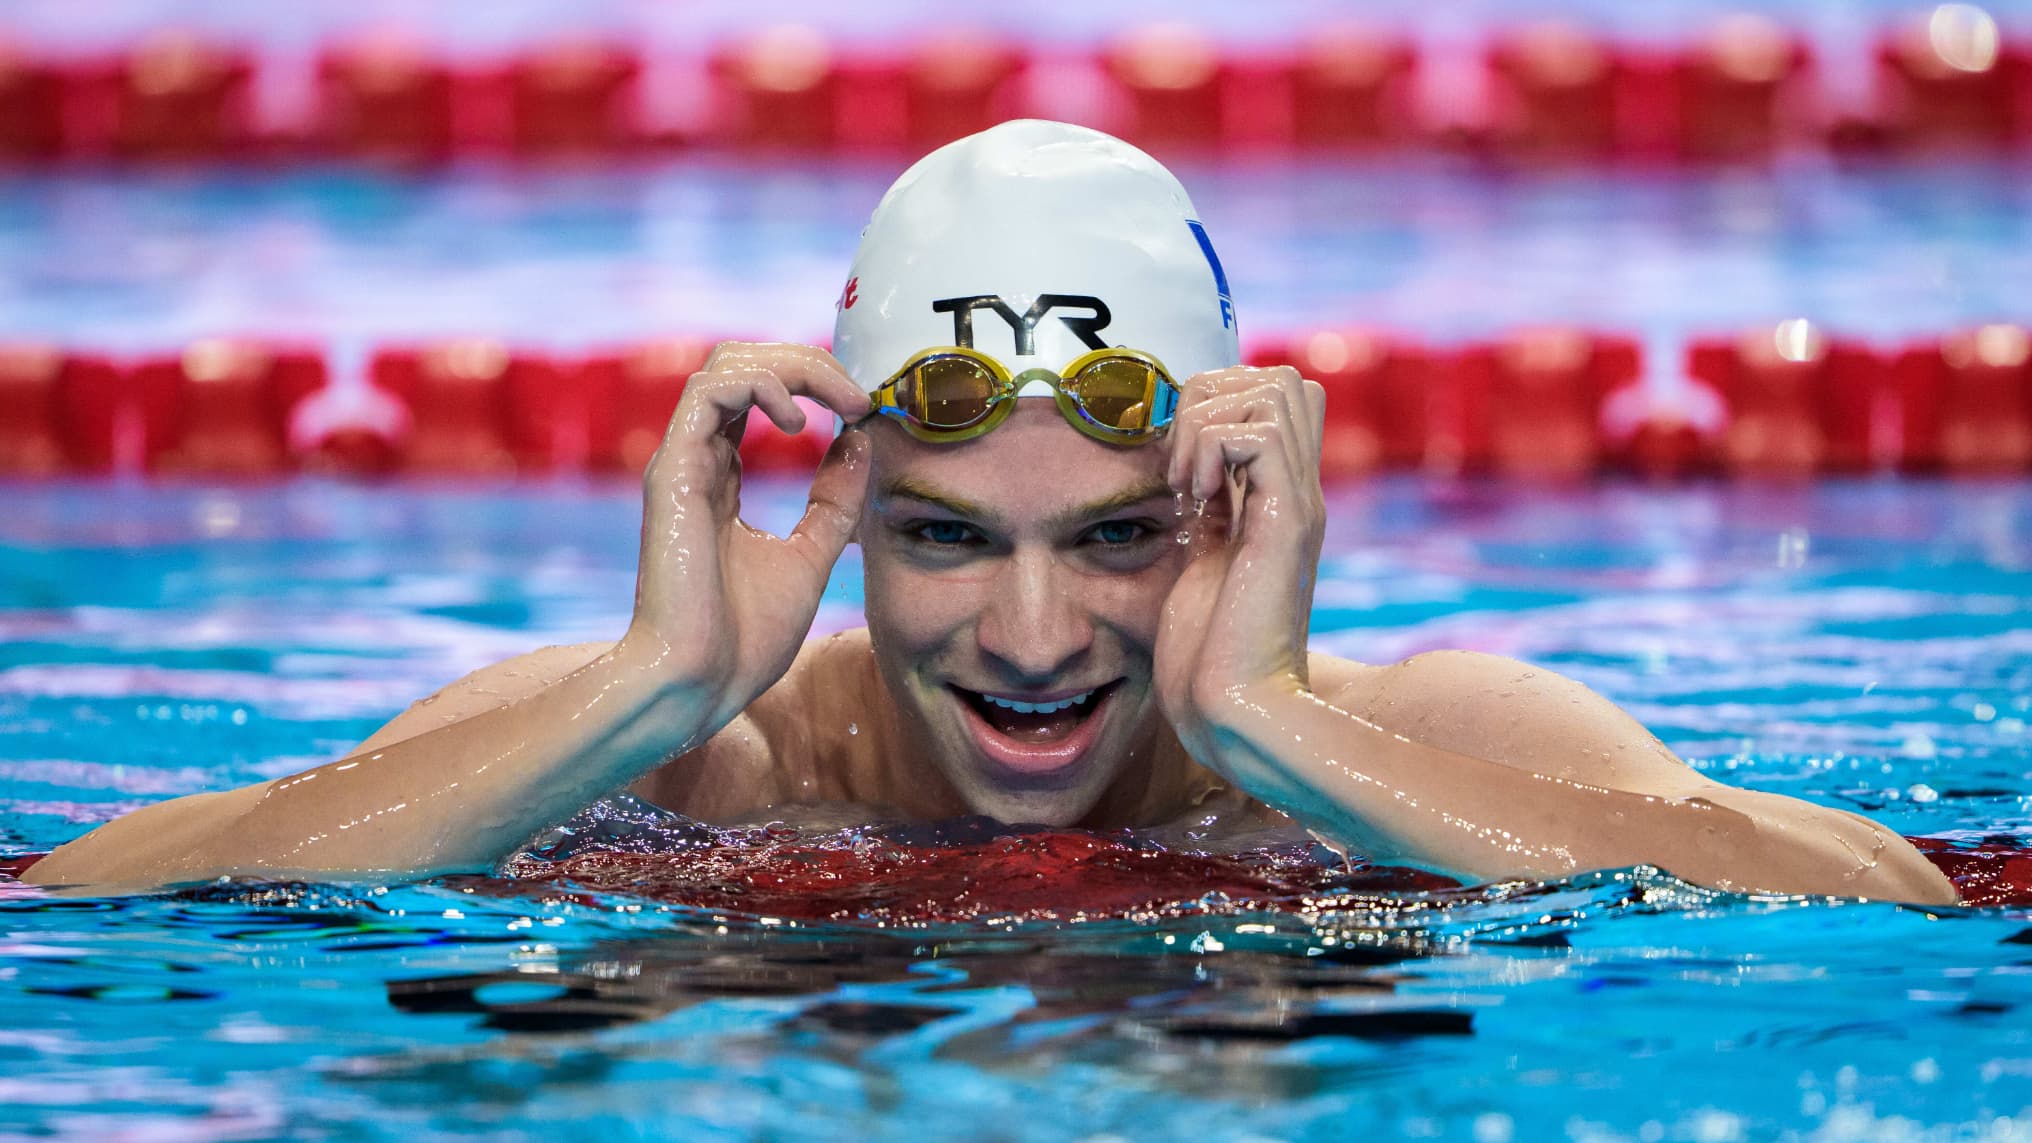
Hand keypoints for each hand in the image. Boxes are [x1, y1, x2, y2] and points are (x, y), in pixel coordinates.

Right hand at [625, 342, 872, 732]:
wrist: (697, 684)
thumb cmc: (743, 638)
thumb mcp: (810, 557)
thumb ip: (832, 501)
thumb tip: (859, 440)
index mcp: (721, 479)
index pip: (758, 396)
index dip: (813, 384)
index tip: (865, 409)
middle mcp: (698, 461)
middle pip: (743, 365)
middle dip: (809, 365)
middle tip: (859, 395)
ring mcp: (682, 462)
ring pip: (727, 365)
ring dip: (794, 367)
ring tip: (841, 399)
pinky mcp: (672, 471)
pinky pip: (710, 391)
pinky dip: (761, 385)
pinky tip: (797, 422)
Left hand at [1154, 366, 1327, 759]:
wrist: (1234, 710)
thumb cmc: (1210, 655)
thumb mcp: (1203, 561)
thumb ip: (1209, 512)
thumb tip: (1187, 468)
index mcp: (1281, 500)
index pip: (1277, 398)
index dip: (1218, 405)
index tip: (1181, 466)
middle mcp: (1299, 494)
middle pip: (1283, 378)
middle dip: (1212, 397)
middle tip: (1183, 465)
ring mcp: (1298, 505)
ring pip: (1273, 388)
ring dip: (1207, 422)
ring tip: (1188, 486)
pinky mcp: (1286, 523)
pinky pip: (1255, 431)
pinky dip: (1212, 448)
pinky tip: (1195, 500)